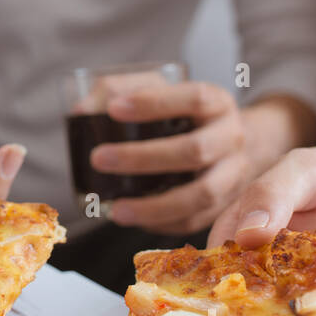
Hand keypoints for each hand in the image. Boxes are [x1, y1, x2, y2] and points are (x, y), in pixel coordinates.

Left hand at [90, 81, 250, 234]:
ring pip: (201, 195)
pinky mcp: (224, 206)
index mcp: (217, 103)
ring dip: (155, 206)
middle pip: (194, 150)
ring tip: (115, 210)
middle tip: (99, 159)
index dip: (154, 103)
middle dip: (143, 158)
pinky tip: (134, 220)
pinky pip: (196, 221)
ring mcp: (233, 175)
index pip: (193, 99)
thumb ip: (122, 91)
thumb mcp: (161, 92)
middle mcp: (231, 138)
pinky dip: (163, 224)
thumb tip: (81, 111)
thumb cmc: (184, 116)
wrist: (232, 145)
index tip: (113, 110)